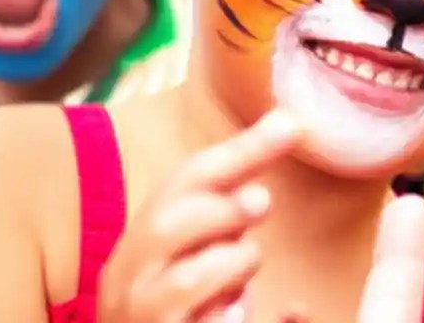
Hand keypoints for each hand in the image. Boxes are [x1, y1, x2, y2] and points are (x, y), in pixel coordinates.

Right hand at [98, 109, 303, 322]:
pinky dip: (237, 320)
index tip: (290, 127)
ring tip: (245, 272)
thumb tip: (287, 122)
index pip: (183, 182)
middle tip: (261, 202)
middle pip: (166, 226)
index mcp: (142, 241)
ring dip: (232, 266)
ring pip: (185, 281)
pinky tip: (269, 313)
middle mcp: (134, 277)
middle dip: (220, 207)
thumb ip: (232, 195)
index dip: (239, 152)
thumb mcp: (195, 245)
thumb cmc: (173, 299)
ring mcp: (148, 318)